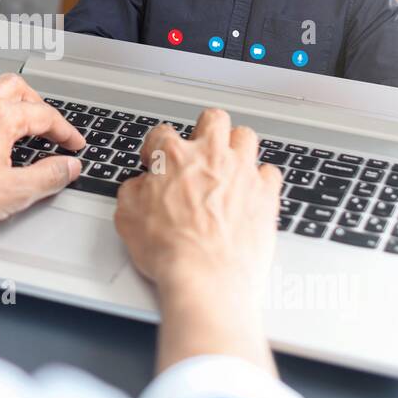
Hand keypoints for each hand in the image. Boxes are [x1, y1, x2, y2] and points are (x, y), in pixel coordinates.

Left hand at [0, 74, 84, 262]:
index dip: (65, 131)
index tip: (73, 145)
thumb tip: (67, 167)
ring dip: (8, 99)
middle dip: (38, 105)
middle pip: (17, 88)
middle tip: (49, 128)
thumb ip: (47, 177)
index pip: (44, 115)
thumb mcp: (12, 193)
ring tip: (18, 119)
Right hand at [113, 108, 282, 373]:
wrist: (206, 278)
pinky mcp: (266, 195)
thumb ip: (133, 191)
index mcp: (174, 157)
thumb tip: (139, 186)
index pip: (163, 133)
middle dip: (205, 129)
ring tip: (229, 166)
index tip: (156, 160)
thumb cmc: (168, 251)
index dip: (156, 147)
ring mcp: (242, 173)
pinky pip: (269, 172)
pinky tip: (251, 192)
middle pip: (214, 119)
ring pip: (246, 137)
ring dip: (236, 148)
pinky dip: (261, 179)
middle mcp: (211, 157)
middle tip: (199, 150)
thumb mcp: (127, 217)